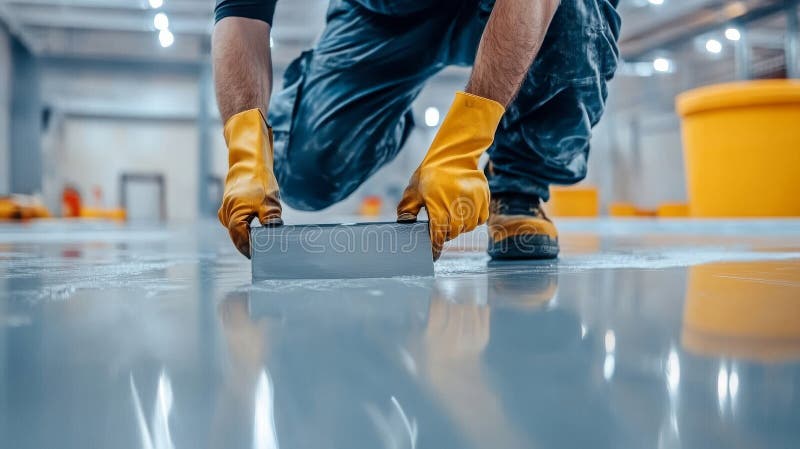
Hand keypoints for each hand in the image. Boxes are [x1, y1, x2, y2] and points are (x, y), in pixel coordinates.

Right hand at [218, 109, 281, 257]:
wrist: (249, 161)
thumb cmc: (258, 181)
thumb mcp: (270, 204)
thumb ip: (271, 223)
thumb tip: (274, 239)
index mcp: (234, 216)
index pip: (241, 241)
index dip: (251, 251)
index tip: (262, 258)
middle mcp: (226, 214)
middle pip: (238, 237)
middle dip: (250, 246)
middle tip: (265, 254)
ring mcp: (226, 210)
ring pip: (236, 230)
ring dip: (247, 237)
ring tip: (263, 244)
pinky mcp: (229, 205)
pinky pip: (236, 222)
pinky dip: (245, 228)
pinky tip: (255, 230)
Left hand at [397, 92, 504, 259]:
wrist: (453, 155)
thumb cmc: (430, 174)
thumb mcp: (412, 192)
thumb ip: (406, 212)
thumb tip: (403, 227)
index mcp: (438, 207)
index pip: (437, 236)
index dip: (435, 248)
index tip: (433, 256)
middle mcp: (457, 207)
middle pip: (453, 233)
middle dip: (446, 234)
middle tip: (440, 227)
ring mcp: (473, 203)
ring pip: (468, 228)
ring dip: (460, 227)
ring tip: (452, 217)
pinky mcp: (484, 199)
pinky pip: (480, 220)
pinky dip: (473, 220)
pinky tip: (464, 213)